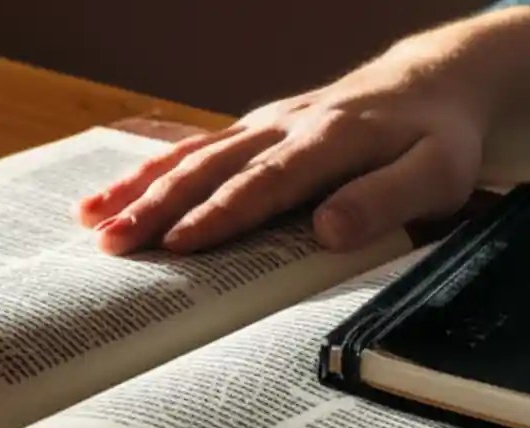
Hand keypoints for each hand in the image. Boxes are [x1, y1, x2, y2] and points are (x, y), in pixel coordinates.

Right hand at [78, 42, 486, 254]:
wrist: (434, 82)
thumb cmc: (439, 140)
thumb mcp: (439, 174)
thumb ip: (387, 199)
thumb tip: (326, 230)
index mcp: (333, 141)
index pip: (268, 183)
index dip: (222, 214)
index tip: (178, 244)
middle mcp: (289, 126)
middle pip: (214, 168)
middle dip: (158, 205)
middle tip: (111, 244)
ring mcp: (267, 124)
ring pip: (194, 155)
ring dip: (140, 187)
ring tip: (90, 221)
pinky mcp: (257, 128)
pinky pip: (196, 148)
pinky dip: (150, 169)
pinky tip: (110, 193)